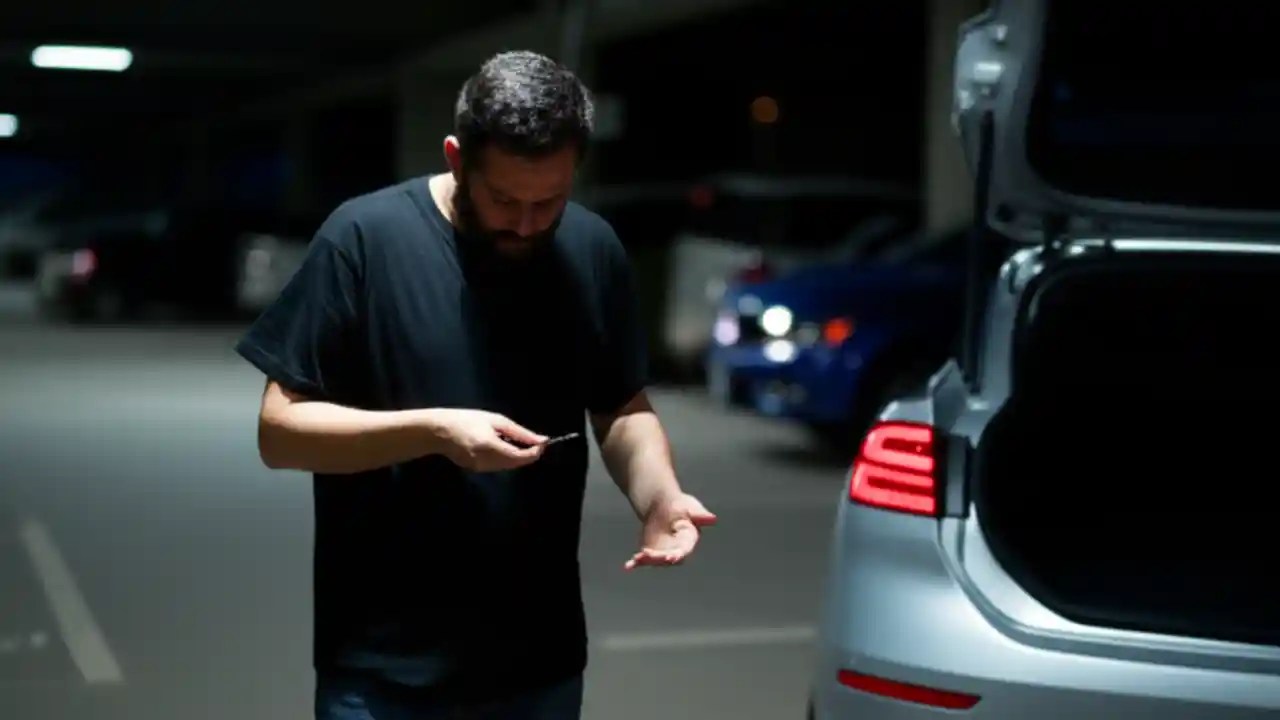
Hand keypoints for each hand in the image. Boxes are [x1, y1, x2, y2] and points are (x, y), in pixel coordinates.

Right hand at [426, 409, 547, 471]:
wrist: (439, 430)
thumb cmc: (467, 420)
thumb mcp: (496, 421)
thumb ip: (520, 433)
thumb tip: (541, 440)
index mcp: (489, 446)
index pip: (519, 456)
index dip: (534, 452)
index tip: (543, 443)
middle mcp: (485, 461)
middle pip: (515, 463)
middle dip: (527, 454)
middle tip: (534, 442)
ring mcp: (479, 468)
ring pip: (508, 467)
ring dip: (517, 457)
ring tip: (513, 440)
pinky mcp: (476, 470)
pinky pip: (498, 467)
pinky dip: (505, 459)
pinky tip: (500, 446)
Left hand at [625, 493, 716, 570]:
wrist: (663, 504)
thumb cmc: (680, 504)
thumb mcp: (689, 506)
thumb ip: (699, 514)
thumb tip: (712, 518)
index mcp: (689, 540)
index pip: (685, 550)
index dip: (678, 555)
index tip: (670, 557)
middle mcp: (677, 550)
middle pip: (667, 558)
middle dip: (658, 558)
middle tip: (646, 555)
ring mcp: (663, 553)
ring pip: (655, 561)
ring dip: (646, 561)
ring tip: (636, 558)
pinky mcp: (651, 552)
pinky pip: (643, 560)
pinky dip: (636, 563)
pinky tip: (628, 566)